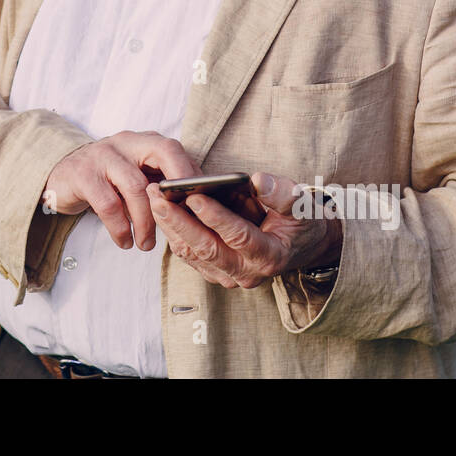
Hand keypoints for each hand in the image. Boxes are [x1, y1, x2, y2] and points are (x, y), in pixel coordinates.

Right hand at [43, 131, 199, 250]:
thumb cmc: (107, 182)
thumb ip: (160, 186)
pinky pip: (108, 204)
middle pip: (163, 153)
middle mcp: (127, 142)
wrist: (60, 178)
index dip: (191, 177)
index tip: (200, 207)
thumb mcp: (135, 177)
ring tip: (147, 244)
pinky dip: (120, 228)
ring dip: (146, 221)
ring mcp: (103, 155)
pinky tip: (125, 242)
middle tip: (184, 219)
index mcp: (145, 141)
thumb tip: (196, 210)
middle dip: (177, 186)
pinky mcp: (83, 174)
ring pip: (137, 186)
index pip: (176, 151)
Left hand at [146, 172, 342, 287]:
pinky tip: (160, 209)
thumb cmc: (301, 220)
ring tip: (153, 196)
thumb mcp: (302, 204)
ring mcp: (228, 275)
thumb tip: (258, 180)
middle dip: (179, 221)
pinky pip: (188, 253)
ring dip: (170, 225)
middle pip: (206, 249)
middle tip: (158, 196)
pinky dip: (173, 231)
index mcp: (270, 256)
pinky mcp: (215, 271)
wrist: (302, 244)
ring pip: (192, 253)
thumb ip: (282, 193)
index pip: (238, 237)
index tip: (194, 196)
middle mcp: (247, 272)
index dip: (216, 217)